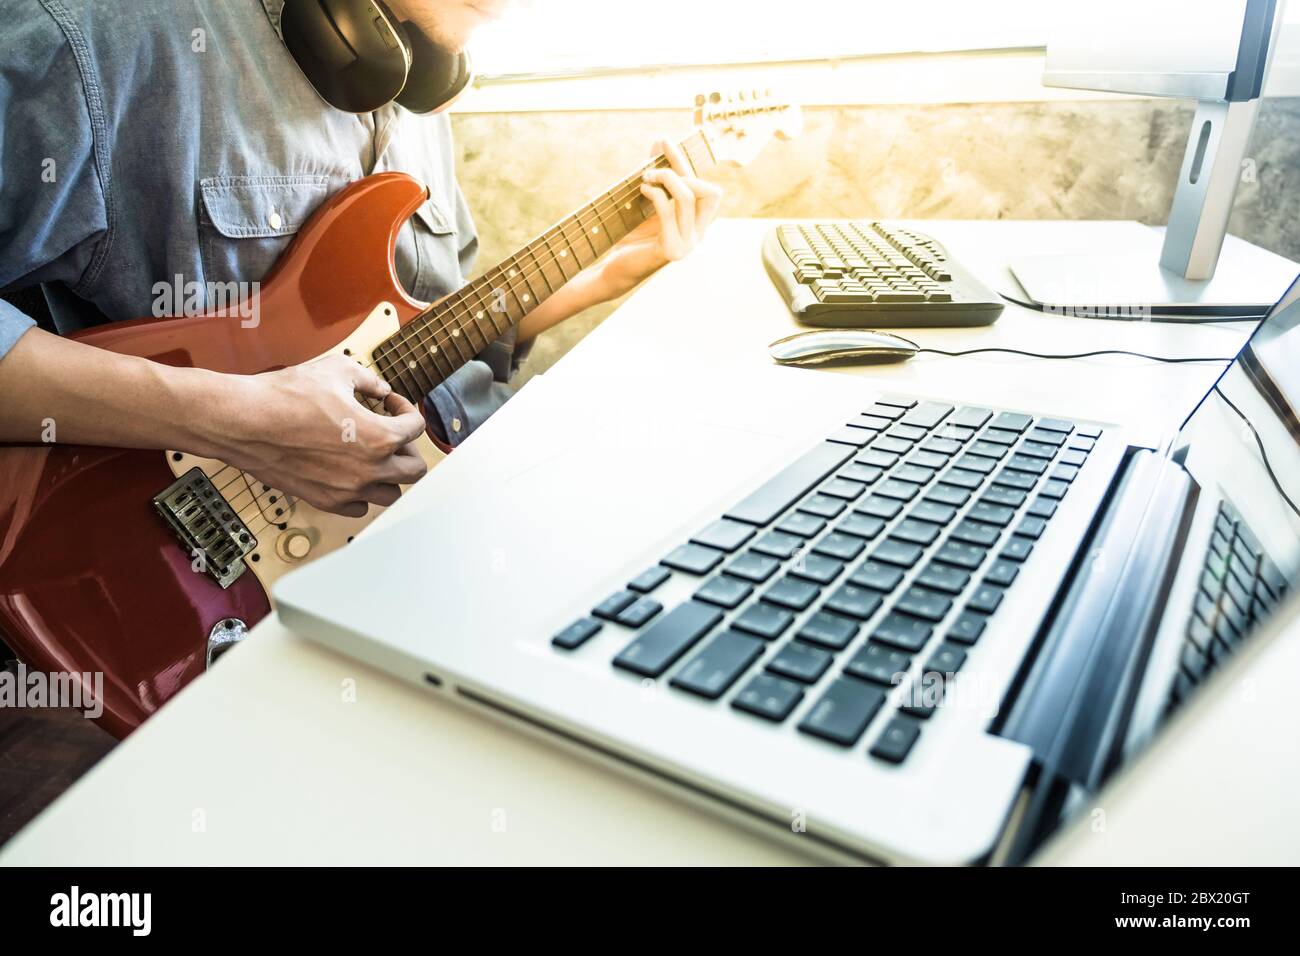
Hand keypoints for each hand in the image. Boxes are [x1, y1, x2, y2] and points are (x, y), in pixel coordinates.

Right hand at [205, 354, 428, 517]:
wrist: (244, 421)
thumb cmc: (285, 395)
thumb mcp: (336, 370)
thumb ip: (368, 379)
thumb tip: (379, 388)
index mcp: (379, 437)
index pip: (416, 428)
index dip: (405, 408)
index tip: (390, 402)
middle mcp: (369, 470)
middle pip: (414, 470)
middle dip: (408, 448)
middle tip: (392, 433)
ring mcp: (347, 489)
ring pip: (390, 494)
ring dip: (389, 474)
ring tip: (374, 455)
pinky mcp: (325, 500)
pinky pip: (359, 507)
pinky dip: (361, 493)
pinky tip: (350, 472)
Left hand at [592, 138, 723, 299]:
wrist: (616, 269)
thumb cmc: (631, 236)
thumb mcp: (646, 201)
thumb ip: (655, 175)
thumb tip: (659, 141)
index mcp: (698, 224)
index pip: (709, 190)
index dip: (687, 163)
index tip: (664, 142)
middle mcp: (698, 236)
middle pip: (708, 192)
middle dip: (680, 171)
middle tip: (651, 168)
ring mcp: (688, 245)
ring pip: (687, 198)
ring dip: (666, 179)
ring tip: (644, 178)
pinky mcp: (671, 251)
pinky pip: (669, 212)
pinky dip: (656, 195)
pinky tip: (643, 190)